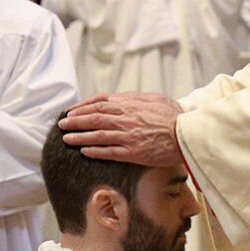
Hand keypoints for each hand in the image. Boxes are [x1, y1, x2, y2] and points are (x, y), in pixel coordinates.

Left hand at [59, 91, 184, 164]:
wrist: (187, 133)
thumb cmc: (174, 116)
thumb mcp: (155, 98)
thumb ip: (134, 97)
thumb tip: (118, 97)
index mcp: (130, 104)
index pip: (99, 103)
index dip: (82, 107)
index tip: (71, 111)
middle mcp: (125, 118)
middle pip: (93, 118)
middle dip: (75, 121)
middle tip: (62, 125)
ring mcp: (128, 136)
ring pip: (97, 135)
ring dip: (79, 137)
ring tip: (66, 139)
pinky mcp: (133, 152)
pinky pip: (109, 152)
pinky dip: (95, 151)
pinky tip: (84, 152)